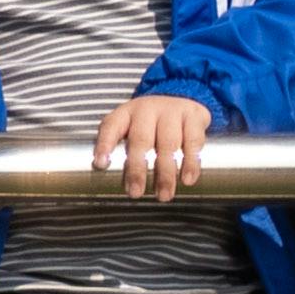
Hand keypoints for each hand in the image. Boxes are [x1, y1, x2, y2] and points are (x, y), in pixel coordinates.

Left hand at [91, 90, 214, 205]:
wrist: (182, 98)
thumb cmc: (151, 121)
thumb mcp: (130, 125)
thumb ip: (119, 145)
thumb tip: (106, 173)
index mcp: (126, 113)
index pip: (111, 127)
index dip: (104, 145)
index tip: (101, 164)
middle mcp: (147, 110)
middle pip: (141, 140)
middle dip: (137, 169)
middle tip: (136, 192)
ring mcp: (172, 111)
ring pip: (168, 144)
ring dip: (166, 173)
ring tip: (164, 194)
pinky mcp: (194, 116)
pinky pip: (193, 141)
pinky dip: (191, 163)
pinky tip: (187, 179)